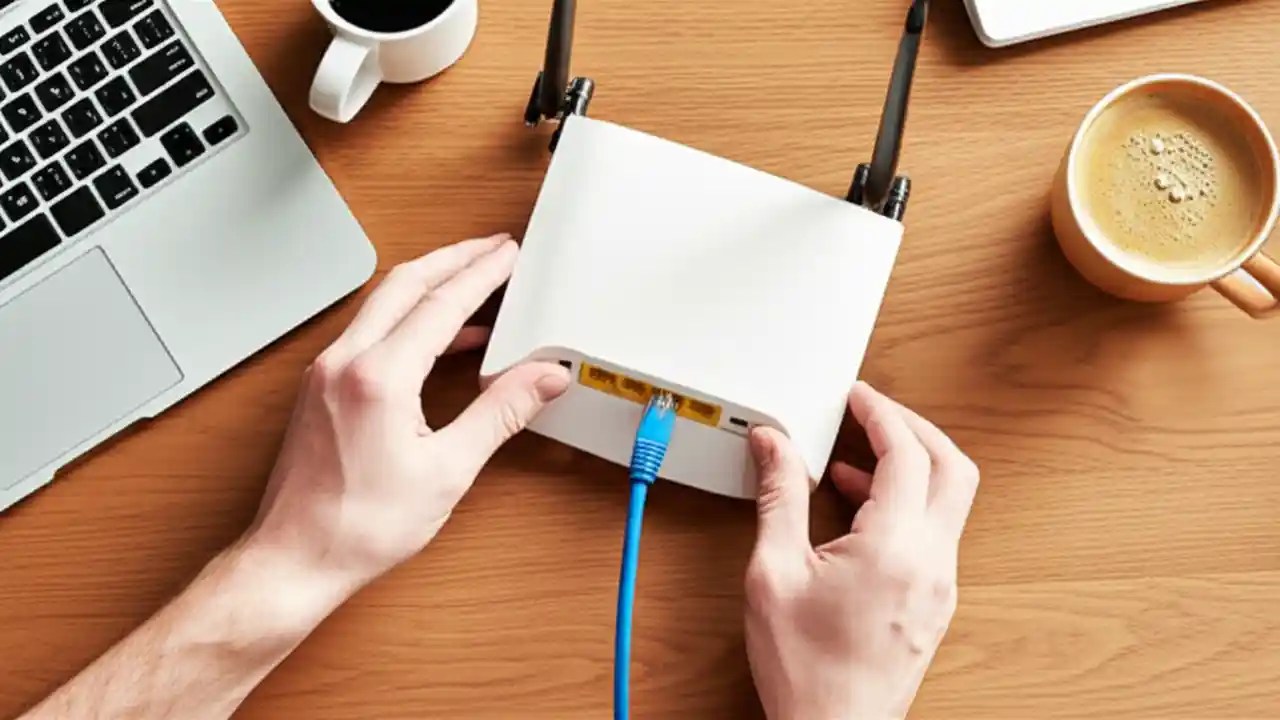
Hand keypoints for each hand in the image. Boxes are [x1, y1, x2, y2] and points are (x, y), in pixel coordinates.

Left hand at [247, 234, 570, 596]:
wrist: (295, 559)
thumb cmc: (358, 526)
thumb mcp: (448, 470)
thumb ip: (501, 414)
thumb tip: (542, 379)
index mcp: (378, 377)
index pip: (441, 304)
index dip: (481, 274)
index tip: (507, 255)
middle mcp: (344, 362)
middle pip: (405, 284)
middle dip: (453, 259)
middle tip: (491, 248)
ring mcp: (325, 372)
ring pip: (382, 304)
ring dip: (428, 285)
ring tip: (472, 283)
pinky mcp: (320, 388)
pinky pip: (369, 332)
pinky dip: (408, 319)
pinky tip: (439, 339)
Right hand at [744, 383, 978, 719]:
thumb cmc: (806, 670)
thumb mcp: (774, 573)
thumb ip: (778, 498)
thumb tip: (775, 445)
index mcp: (896, 548)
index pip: (906, 454)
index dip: (881, 413)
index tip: (856, 396)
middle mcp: (932, 562)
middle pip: (952, 467)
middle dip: (913, 429)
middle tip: (871, 414)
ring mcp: (940, 585)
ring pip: (948, 502)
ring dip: (909, 469)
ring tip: (851, 464)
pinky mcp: (934, 603)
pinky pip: (934, 533)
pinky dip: (906, 506)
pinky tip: (859, 513)